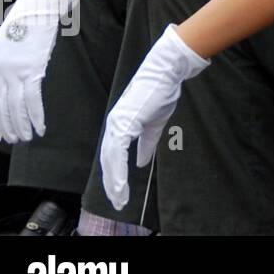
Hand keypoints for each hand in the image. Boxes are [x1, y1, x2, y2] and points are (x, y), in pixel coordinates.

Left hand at [0, 0, 74, 141]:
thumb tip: (9, 82)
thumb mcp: (8, 44)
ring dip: (22, 125)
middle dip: (7, 126)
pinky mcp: (31, 68)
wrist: (40, 6)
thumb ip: (5, 63)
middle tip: (13, 140)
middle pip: (0, 106)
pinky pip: (32, 99)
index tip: (0, 132)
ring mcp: (14, 70)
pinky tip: (40, 127)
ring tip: (27, 138)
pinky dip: (36, 116)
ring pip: (15, 106)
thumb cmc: (28, 23)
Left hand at [99, 24, 208, 210]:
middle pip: (108, 160)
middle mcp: (114, 124)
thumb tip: (142, 162)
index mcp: (121, 124)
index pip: (113, 154)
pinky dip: (118, 170)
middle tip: (118, 201)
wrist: (166, 72)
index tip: (120, 191)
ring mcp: (117, 123)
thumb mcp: (154, 123)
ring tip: (119, 198)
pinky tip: (121, 184)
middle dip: (112, 183)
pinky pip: (116, 153)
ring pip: (110, 160)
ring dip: (114, 181)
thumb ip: (146, 143)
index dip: (115, 174)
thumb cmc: (161, 92)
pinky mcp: (123, 123)